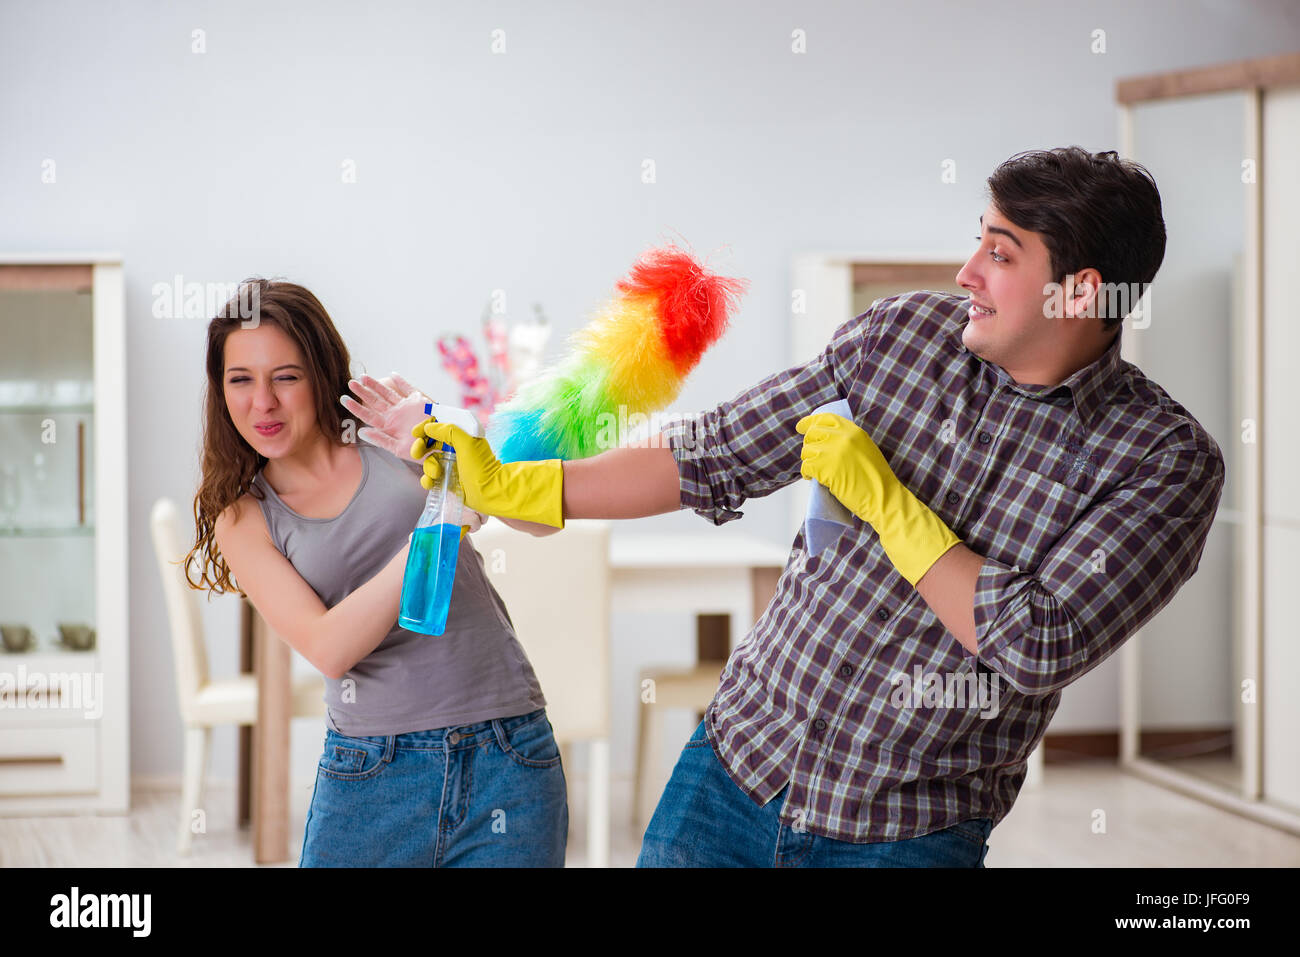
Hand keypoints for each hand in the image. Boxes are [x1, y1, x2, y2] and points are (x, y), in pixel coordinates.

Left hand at [340, 372, 434, 459]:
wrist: (443, 445)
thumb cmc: (421, 451)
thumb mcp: (398, 449)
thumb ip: (381, 440)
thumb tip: (362, 432)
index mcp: (389, 427)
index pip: (368, 415)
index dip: (356, 407)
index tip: (344, 399)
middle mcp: (395, 416)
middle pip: (375, 402)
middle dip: (362, 392)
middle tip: (350, 383)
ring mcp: (406, 407)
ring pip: (387, 393)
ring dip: (376, 385)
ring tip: (363, 376)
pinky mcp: (418, 401)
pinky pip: (408, 389)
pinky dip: (401, 381)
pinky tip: (392, 374)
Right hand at [418, 421, 564, 528]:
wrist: (491, 492)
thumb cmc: (482, 467)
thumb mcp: (467, 443)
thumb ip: (448, 430)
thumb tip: (430, 427)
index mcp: (462, 435)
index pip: (440, 425)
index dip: (427, 427)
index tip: (417, 433)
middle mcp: (456, 448)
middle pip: (430, 442)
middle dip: (421, 446)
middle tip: (417, 453)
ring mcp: (451, 464)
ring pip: (429, 460)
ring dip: (427, 466)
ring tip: (436, 473)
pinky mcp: (448, 480)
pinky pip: (431, 477)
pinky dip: (428, 479)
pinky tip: (431, 482)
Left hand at [795, 411, 961, 586]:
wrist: (883, 498)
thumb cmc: (876, 479)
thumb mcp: (865, 449)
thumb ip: (847, 440)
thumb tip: (824, 438)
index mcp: (854, 431)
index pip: (825, 418)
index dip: (810, 422)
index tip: (801, 427)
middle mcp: (842, 437)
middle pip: (812, 434)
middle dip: (809, 446)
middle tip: (813, 458)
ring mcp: (832, 452)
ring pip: (806, 451)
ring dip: (808, 461)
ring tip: (817, 471)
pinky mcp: (824, 468)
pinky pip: (805, 466)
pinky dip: (807, 474)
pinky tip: (814, 479)